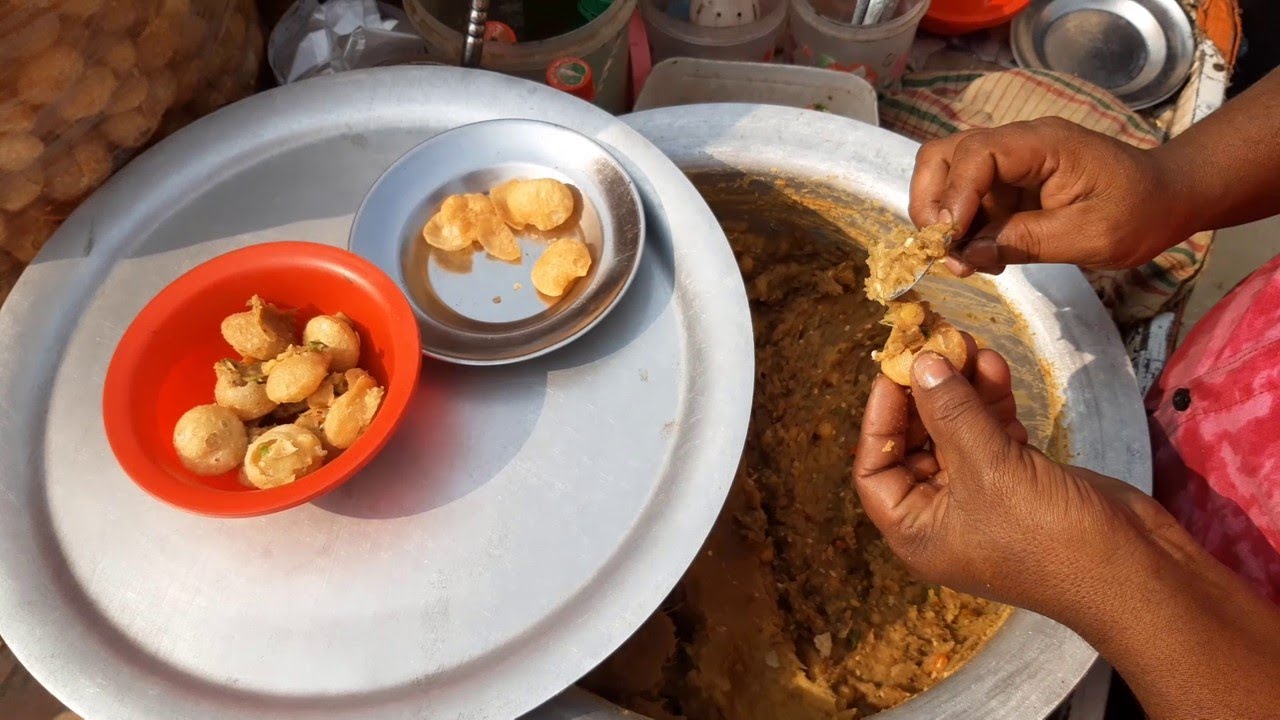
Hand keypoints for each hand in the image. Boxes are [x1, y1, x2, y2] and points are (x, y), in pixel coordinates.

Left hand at [853, 348, 1168, 617]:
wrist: (1138, 573)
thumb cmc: (1047, 533)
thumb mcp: (989, 468)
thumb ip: (950, 411)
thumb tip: (920, 362)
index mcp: (916, 531)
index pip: (874, 469)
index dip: (880, 418)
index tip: (895, 369)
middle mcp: (942, 516)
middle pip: (916, 443)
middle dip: (928, 393)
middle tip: (938, 342)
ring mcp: (984, 497)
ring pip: (958, 432)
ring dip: (964, 390)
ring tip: (973, 345)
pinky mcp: (1021, 480)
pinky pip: (993, 434)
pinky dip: (993, 403)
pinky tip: (997, 369)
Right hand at [909, 118, 1192, 276]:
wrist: (1166, 200)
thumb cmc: (1138, 213)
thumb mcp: (1088, 236)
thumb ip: (1025, 241)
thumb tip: (966, 255)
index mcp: (1042, 144)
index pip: (975, 154)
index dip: (953, 196)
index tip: (951, 240)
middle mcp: (1017, 143)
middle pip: (943, 156)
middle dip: (931, 203)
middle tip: (943, 248)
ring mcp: (1009, 161)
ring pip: (946, 175)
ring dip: (942, 217)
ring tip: (963, 258)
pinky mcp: (1008, 183)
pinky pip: (967, 198)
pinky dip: (961, 227)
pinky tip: (982, 256)